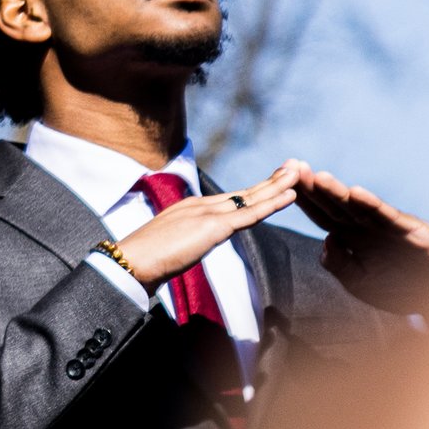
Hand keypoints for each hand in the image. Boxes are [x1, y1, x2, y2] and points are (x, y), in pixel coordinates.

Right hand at [110, 161, 300, 287]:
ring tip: (298, 172)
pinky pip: (250, 213)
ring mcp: (206, 213)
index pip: (229, 200)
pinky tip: (290, 195)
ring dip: (278, 184)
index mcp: (189, 210)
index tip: (271, 182)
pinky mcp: (213, 226)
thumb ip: (182, 242)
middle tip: (292, 166)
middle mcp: (200, 205)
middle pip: (243, 192)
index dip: (253, 191)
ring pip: (251, 197)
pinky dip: (273, 203)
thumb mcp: (168, 246)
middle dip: (270, 180)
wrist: (130, 262)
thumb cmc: (143, 261)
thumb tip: (185, 249)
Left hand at [291, 165, 428, 314]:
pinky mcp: (412, 231)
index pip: (322, 215)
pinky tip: (357, 194)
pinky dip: (373, 205)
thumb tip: (324, 242)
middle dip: (313, 186)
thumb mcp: (362, 284)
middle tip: (291, 166)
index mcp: (355, 238)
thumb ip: (341, 266)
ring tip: (317, 177)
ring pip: (359, 206)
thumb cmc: (404, 291)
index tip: (280, 181)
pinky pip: (389, 217)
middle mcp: (370, 228)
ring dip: (338, 191)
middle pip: (336, 204)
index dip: (303, 199)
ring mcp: (391, 227)